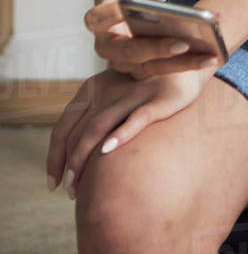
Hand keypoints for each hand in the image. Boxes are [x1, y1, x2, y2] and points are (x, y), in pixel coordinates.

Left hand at [46, 63, 217, 197]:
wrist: (188, 60)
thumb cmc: (147, 85)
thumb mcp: (117, 93)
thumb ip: (98, 116)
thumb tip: (78, 158)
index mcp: (94, 86)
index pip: (64, 125)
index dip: (54, 156)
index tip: (52, 183)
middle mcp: (109, 87)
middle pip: (79, 131)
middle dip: (71, 166)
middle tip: (71, 193)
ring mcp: (134, 92)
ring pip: (99, 126)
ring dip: (84, 159)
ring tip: (80, 188)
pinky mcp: (159, 99)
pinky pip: (136, 118)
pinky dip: (120, 134)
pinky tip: (107, 151)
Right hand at [86, 0, 216, 79]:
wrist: (127, 1)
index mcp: (98, 21)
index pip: (98, 20)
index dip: (110, 16)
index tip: (125, 9)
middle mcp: (108, 47)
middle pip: (130, 52)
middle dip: (157, 49)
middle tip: (183, 44)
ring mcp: (125, 63)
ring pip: (151, 68)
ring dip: (181, 64)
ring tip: (209, 56)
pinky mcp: (144, 70)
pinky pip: (166, 69)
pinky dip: (189, 63)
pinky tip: (211, 55)